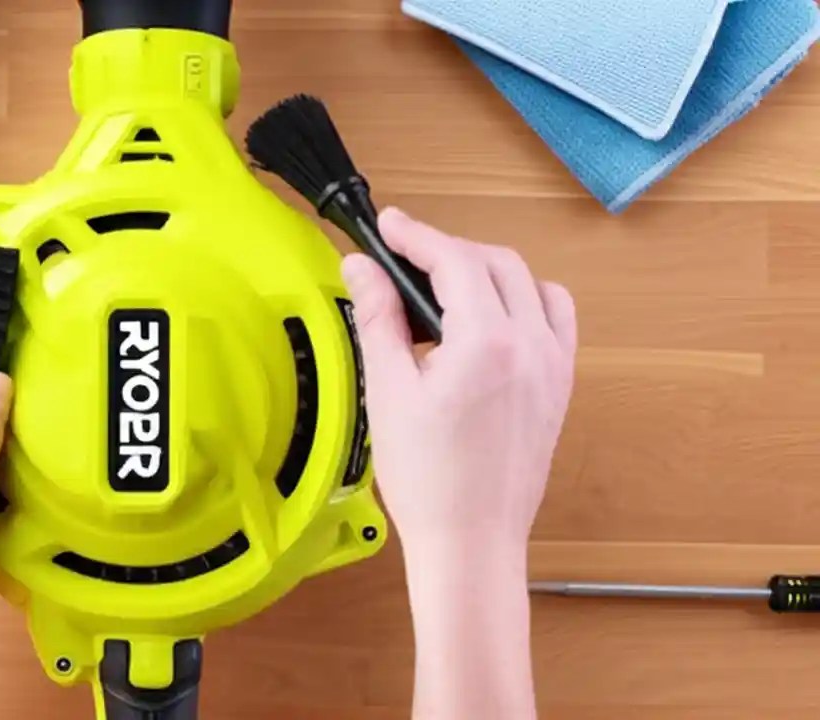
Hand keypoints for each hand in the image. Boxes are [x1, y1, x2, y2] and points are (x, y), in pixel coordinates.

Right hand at [342, 208, 574, 718]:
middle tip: (402, 257)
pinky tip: (491, 318)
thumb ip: (378, 319)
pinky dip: (525, 300)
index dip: (417, 235)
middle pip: (495, 262)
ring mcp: (555, 364)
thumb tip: (362, 266)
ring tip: (444, 287)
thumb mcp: (389, 392)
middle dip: (448, 250)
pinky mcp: (561, 385)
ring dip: (488, 270)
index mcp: (488, 342)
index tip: (387, 225)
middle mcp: (533, 345)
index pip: (454, 261)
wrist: (473, 541)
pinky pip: (556, 317)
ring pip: (530, 283)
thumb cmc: (428, 478)